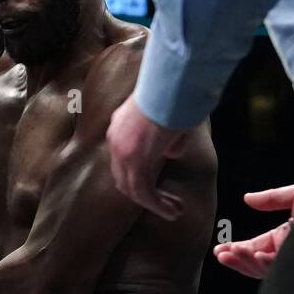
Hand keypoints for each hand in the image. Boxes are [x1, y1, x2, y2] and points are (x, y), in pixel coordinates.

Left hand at [106, 99, 187, 218]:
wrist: (173, 82)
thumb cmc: (176, 92)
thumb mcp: (169, 116)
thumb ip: (167, 135)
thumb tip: (171, 151)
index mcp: (120, 125)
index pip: (123, 159)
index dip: (140, 175)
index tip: (158, 185)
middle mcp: (116, 139)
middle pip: (124, 177)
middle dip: (145, 194)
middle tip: (167, 203)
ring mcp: (123, 150)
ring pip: (133, 188)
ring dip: (154, 203)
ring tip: (174, 211)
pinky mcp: (135, 160)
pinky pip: (143, 191)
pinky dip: (157, 205)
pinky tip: (172, 211)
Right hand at [212, 182, 293, 278]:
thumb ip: (271, 198)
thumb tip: (247, 199)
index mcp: (287, 237)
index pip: (257, 247)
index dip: (238, 250)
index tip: (221, 250)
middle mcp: (290, 251)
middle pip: (257, 262)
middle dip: (237, 259)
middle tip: (221, 255)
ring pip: (266, 268)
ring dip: (245, 261)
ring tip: (230, 253)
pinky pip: (280, 268)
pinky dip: (265, 263)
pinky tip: (254, 254)